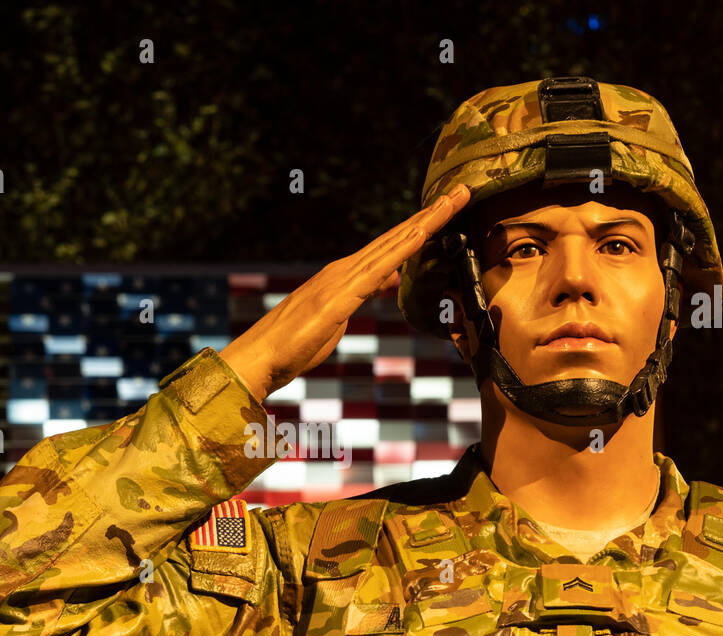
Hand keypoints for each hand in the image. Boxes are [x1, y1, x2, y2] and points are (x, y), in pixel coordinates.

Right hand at [220, 183, 470, 400]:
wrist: (259, 356)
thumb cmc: (294, 343)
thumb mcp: (340, 315)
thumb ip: (366, 293)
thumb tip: (390, 278)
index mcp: (346, 275)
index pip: (393, 246)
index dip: (423, 227)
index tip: (449, 210)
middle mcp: (345, 269)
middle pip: (397, 236)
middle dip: (432, 214)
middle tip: (463, 191)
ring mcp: (341, 280)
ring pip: (392, 245)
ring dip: (425, 222)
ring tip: (454, 202)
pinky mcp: (338, 298)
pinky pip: (376, 270)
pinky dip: (400, 250)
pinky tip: (420, 235)